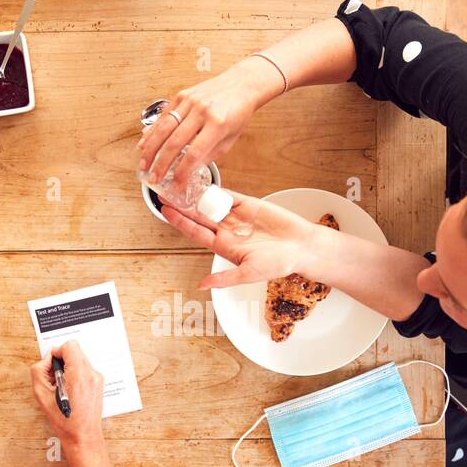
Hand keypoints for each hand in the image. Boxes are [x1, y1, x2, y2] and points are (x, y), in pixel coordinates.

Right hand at [30, 340, 104, 447]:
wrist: (82, 436)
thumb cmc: (64, 420)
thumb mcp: (41, 394)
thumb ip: (40, 370)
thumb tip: (47, 359)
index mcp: (79, 375)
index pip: (70, 346)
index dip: (57, 352)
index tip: (52, 364)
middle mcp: (91, 374)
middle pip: (75, 352)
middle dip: (62, 361)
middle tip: (55, 379)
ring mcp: (97, 379)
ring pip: (80, 360)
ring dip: (69, 368)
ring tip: (63, 387)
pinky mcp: (99, 384)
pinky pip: (84, 370)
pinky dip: (75, 375)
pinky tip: (70, 391)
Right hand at [137, 56, 284, 184]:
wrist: (241, 84)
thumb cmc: (237, 112)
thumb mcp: (229, 138)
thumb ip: (209, 154)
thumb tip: (189, 170)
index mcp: (217, 124)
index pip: (194, 154)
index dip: (182, 172)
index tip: (176, 184)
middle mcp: (202, 111)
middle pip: (175, 142)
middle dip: (161, 164)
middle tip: (154, 178)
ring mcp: (190, 101)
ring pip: (164, 128)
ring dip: (151, 150)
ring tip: (144, 165)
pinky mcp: (182, 95)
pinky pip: (163, 115)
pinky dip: (152, 131)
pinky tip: (144, 143)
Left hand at [162, 192, 326, 288]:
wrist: (302, 247)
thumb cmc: (279, 263)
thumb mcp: (249, 273)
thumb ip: (225, 278)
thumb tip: (202, 286)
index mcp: (224, 246)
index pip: (196, 232)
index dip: (180, 222)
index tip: (165, 211)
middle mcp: (227, 230)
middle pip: (199, 215)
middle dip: (182, 205)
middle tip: (165, 192)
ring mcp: (237, 217)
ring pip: (211, 204)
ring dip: (196, 195)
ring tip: (179, 182)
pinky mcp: (249, 205)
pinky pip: (229, 195)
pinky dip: (217, 188)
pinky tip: (203, 181)